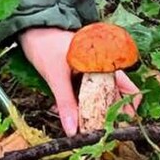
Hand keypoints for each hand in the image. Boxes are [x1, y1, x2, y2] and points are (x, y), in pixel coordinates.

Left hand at [19, 26, 139, 135]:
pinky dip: (75, 105)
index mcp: (105, 63)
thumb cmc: (45, 43)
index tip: (115, 126)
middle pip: (113, 98)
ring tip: (75, 123)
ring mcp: (90, 73)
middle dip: (103, 116)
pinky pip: (82, 95)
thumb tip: (73, 131)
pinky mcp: (77, 76)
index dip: (127, 110)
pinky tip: (61, 110)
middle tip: (92, 131)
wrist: (30, 28)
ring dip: (86, 112)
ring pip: (96, 99)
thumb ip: (65, 103)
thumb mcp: (55, 75)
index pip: (129, 89)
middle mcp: (101, 69)